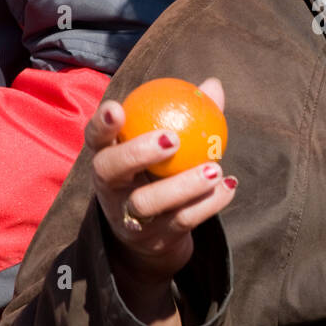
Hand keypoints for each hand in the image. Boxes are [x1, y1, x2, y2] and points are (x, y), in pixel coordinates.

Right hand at [86, 76, 236, 291]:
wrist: (155, 236)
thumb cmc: (162, 174)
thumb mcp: (167, 147)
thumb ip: (188, 115)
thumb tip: (213, 86)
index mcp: (108, 158)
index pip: (95, 138)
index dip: (101, 124)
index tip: (118, 108)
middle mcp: (111, 189)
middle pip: (110, 170)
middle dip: (136, 153)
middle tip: (171, 138)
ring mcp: (130, 218)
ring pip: (147, 203)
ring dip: (183, 185)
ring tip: (214, 169)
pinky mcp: (155, 240)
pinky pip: (182, 221)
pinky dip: (209, 204)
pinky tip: (229, 186)